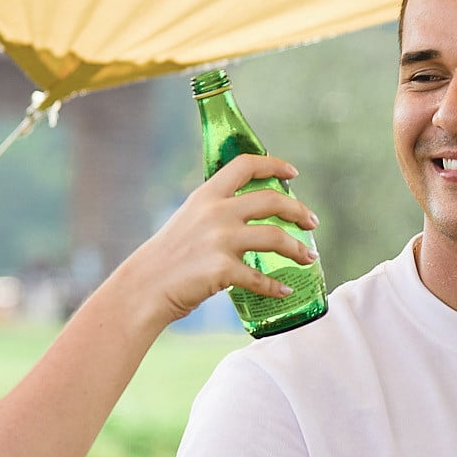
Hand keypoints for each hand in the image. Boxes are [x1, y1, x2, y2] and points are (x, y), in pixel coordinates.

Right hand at [129, 154, 318, 323]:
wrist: (144, 287)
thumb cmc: (165, 259)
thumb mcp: (187, 221)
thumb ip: (214, 214)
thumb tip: (245, 217)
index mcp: (206, 195)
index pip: (245, 165)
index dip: (274, 165)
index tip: (292, 173)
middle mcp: (216, 212)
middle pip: (271, 200)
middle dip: (298, 210)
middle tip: (312, 222)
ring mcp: (220, 240)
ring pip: (275, 237)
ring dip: (298, 249)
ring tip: (309, 258)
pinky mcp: (223, 270)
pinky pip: (261, 278)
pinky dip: (276, 286)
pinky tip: (284, 291)